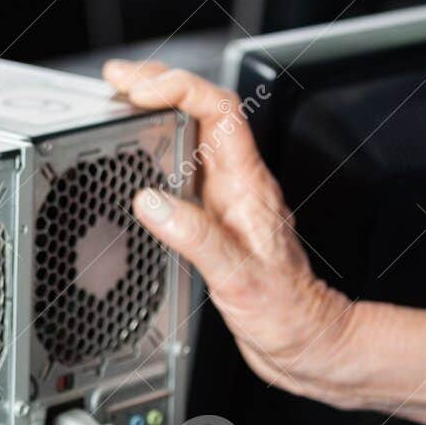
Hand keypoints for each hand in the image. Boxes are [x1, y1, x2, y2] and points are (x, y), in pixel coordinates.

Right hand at [103, 59, 355, 400]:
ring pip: (193, 140)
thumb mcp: (238, 277)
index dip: (177, 86)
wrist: (306, 343)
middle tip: (118, 82)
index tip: (138, 86)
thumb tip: (151, 202)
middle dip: (160, 87)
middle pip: (202, 112)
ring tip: (122, 107)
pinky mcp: (218, 224)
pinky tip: (140, 165)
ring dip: (158, 116)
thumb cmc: (287, 313)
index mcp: (249, 187)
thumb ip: (195, 237)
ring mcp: (228, 203)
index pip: (217, 111)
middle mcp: (240, 187)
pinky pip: (186, 175)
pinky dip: (159, 158)